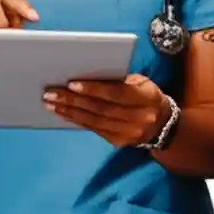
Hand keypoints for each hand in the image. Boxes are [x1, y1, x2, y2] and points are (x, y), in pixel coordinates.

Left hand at [43, 73, 171, 147]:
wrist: (163, 124)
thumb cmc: (146, 95)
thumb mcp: (141, 82)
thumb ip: (119, 79)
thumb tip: (87, 72)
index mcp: (145, 98)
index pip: (116, 93)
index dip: (93, 89)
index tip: (71, 83)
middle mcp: (138, 118)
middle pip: (100, 108)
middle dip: (72, 100)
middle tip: (50, 93)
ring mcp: (128, 133)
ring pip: (94, 121)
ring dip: (69, 111)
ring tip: (50, 103)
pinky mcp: (118, 141)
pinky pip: (93, 130)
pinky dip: (76, 120)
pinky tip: (62, 113)